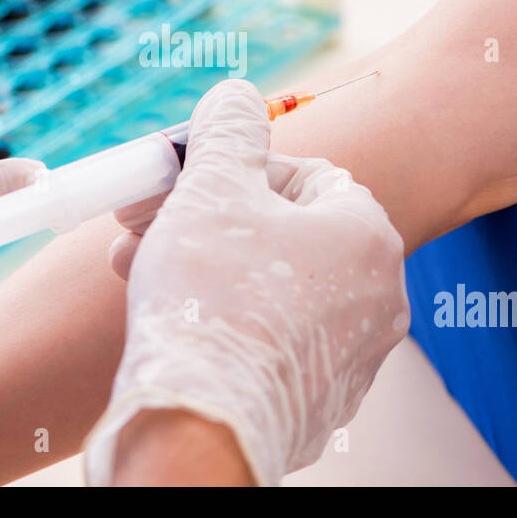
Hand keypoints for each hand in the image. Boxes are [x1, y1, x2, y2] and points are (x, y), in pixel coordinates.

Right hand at [85, 79, 409, 485]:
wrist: (199, 423)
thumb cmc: (211, 297)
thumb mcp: (211, 188)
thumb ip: (227, 131)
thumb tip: (236, 94)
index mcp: (368, 236)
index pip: (306, 176)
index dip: (236, 171)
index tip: (183, 183)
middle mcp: (379, 297)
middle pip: (284, 234)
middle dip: (208, 220)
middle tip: (144, 221)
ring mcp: (354, 357)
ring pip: (274, 288)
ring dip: (207, 267)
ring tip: (137, 267)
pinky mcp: (319, 402)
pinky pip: (273, 340)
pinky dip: (228, 322)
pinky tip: (175, 321)